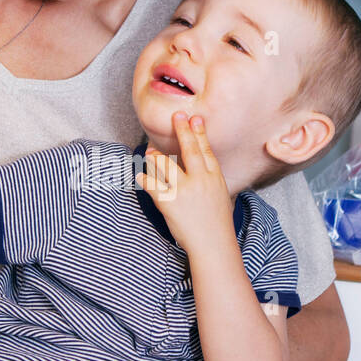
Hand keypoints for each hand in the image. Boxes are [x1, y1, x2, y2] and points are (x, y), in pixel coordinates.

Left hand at [137, 112, 234, 252]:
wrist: (212, 245)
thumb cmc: (217, 223)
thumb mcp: (221, 195)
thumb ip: (210, 178)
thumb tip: (201, 164)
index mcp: (214, 178)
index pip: (206, 150)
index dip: (199, 132)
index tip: (194, 118)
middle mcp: (200, 180)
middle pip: (189, 150)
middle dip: (182, 130)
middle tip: (176, 116)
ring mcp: (184, 191)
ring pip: (165, 164)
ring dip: (155, 155)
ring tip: (149, 150)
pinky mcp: (169, 202)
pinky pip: (151, 185)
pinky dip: (144, 179)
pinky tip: (139, 174)